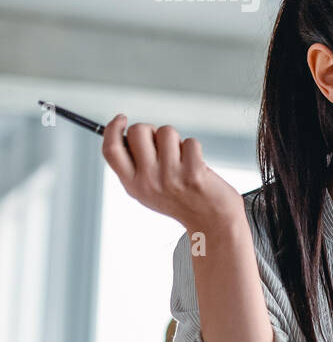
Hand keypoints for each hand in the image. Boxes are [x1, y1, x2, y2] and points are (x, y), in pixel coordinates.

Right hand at [101, 114, 245, 231]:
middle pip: (138, 132)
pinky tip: (197, 165)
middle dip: (152, 130)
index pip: (111, 150)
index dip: (113, 129)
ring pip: (167, 132)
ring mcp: (170, 177)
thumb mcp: (148, 190)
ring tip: (182, 158)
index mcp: (132, 184)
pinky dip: (194, 149)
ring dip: (177, 140)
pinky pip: (190, 142)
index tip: (121, 118)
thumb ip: (135, 167)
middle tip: (162, 143)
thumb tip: (126, 132)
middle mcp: (148, 181)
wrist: (211, 222)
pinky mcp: (193, 174)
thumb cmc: (181, 200)